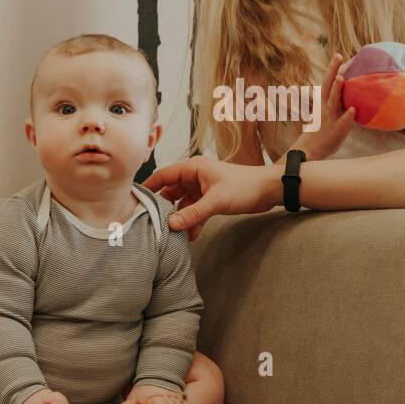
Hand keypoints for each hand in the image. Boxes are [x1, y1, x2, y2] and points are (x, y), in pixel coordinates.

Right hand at [142, 155, 279, 241]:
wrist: (269, 190)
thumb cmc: (246, 186)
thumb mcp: (216, 201)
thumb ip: (192, 214)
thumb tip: (171, 224)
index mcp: (193, 168)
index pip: (163, 176)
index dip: (148, 188)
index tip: (135, 202)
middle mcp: (195, 176)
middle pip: (170, 192)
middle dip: (163, 208)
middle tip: (153, 224)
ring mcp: (202, 187)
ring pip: (182, 204)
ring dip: (179, 218)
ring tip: (174, 234)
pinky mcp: (210, 199)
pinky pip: (194, 210)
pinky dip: (192, 221)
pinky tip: (192, 235)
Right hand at [293, 53, 356, 159]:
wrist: (310, 150)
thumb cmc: (321, 131)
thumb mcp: (326, 113)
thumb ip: (334, 103)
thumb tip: (343, 94)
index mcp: (323, 102)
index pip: (327, 82)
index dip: (332, 69)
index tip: (338, 55)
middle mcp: (325, 107)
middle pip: (328, 86)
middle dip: (332, 70)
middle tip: (338, 56)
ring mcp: (330, 118)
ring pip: (333, 101)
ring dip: (337, 90)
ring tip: (341, 78)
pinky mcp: (336, 131)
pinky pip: (342, 122)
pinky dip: (347, 116)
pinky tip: (353, 109)